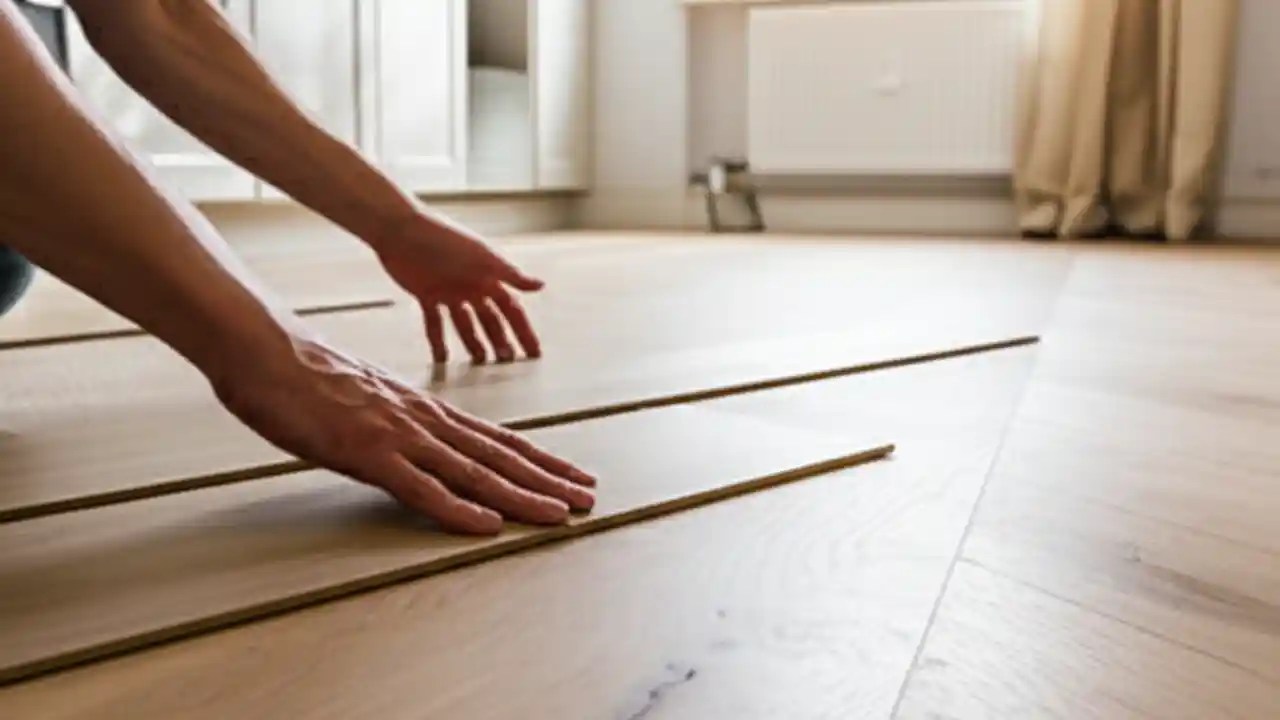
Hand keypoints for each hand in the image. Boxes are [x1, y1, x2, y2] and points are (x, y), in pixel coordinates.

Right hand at [210, 333, 595, 534]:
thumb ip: (398, 423)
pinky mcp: (367, 452)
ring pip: (473, 472)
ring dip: (520, 496)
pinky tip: (487, 525)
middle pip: (499, 455)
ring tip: (559, 514)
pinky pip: (420, 488)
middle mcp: (424, 420)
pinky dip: (456, 509)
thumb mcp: (368, 399)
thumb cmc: (308, 376)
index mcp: (425, 409)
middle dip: (548, 479)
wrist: (265, 350)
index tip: (571, 474)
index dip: (538, 459)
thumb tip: (417, 446)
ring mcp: (399, 435)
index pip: (496, 438)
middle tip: (588, 499)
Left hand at [373, 213, 543, 364]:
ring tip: (480, 364)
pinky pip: (435, 322)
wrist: (403, 232)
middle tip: (507, 364)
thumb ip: (511, 275)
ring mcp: (449, 292)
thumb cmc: (446, 240)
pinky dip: (438, 340)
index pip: (511, 309)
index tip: (533, 353)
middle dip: (500, 341)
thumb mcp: (483, 258)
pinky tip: (442, 358)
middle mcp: (471, 286)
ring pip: (466, 323)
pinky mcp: (426, 294)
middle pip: (490, 320)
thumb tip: (541, 285)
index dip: (523, 331)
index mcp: (488, 277)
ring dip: (474, 343)